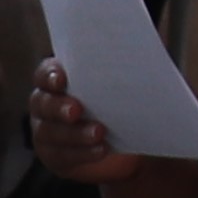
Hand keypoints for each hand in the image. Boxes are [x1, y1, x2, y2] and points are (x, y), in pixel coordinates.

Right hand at [25, 62, 147, 182]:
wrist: (133, 140)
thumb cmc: (128, 99)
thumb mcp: (135, 78)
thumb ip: (136, 59)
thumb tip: (154, 41)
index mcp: (60, 78)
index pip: (46, 73)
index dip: (50, 75)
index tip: (63, 78)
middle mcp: (46, 103)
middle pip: (43, 103)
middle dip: (59, 107)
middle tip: (77, 110)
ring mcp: (47, 131)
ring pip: (52, 133)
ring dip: (75, 134)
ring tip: (99, 133)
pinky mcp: (56, 156)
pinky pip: (63, 155)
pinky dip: (82, 153)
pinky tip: (101, 149)